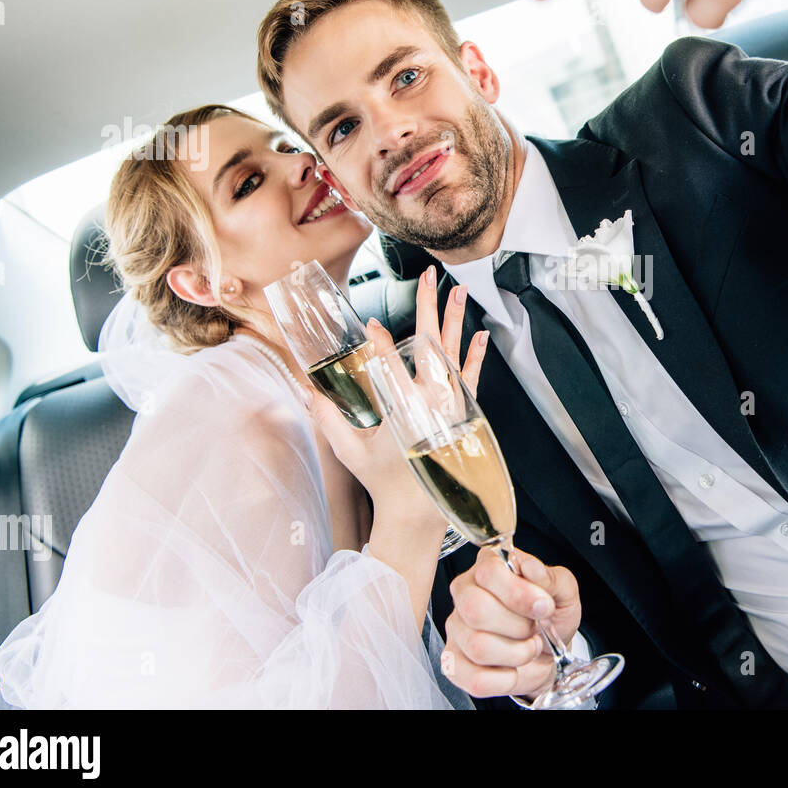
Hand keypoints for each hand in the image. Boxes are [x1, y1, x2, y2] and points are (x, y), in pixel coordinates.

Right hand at [305, 266, 488, 515]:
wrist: (418, 511)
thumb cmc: (383, 482)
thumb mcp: (349, 451)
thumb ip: (328, 419)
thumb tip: (307, 392)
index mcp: (401, 408)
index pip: (390, 361)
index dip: (379, 341)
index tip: (372, 325)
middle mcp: (430, 402)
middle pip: (429, 343)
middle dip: (427, 306)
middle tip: (427, 277)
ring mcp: (450, 406)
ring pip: (453, 354)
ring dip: (455, 321)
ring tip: (459, 291)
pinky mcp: (462, 415)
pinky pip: (471, 380)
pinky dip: (476, 357)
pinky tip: (481, 334)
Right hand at [442, 545, 582, 699]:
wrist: (549, 654)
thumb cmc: (550, 617)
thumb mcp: (563, 591)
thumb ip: (551, 577)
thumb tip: (531, 569)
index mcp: (488, 566)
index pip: (488, 572)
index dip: (519, 593)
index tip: (544, 606)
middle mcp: (465, 593)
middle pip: (475, 608)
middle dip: (518, 626)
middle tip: (534, 629)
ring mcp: (456, 629)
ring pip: (477, 646)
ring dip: (516, 653)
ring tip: (528, 648)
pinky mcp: (455, 664)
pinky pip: (474, 679)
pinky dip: (505, 680)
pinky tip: (514, 669)